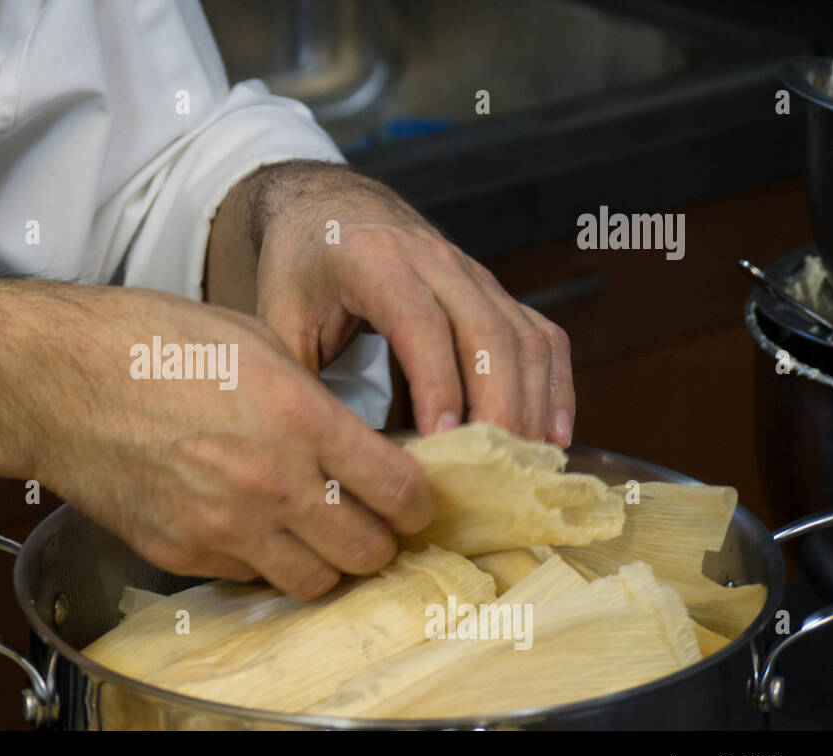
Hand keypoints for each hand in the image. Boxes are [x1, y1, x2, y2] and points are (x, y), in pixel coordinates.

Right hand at [24, 285, 435, 599]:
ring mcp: (225, 526)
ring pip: (315, 583)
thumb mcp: (254, 341)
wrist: (57, 380)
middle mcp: (272, 482)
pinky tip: (249, 525)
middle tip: (371, 521)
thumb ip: (314, 400)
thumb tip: (352, 442)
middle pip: (368, 551)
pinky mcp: (183, 551)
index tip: (415, 501)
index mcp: (300, 417)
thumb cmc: (149, 343)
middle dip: (380, 540)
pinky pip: (249, 577)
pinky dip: (262, 561)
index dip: (420, 504)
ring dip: (327, 563)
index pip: (400, 491)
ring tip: (314, 535)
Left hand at [209, 161, 574, 446]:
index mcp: (373, 261)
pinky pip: (541, 335)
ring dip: (530, 402)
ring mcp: (473, 274)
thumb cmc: (299, 268)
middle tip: (492, 469)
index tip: (441, 441)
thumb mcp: (278, 319)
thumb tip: (320, 453)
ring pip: (522, 336)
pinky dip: (554, 385)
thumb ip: (297, 377)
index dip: (436, 382)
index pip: (419, 323)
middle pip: (486, 331)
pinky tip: (552, 435)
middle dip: (497, 405)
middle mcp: (434, 260)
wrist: (327, 208)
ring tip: (523, 464)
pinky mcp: (494, 292)